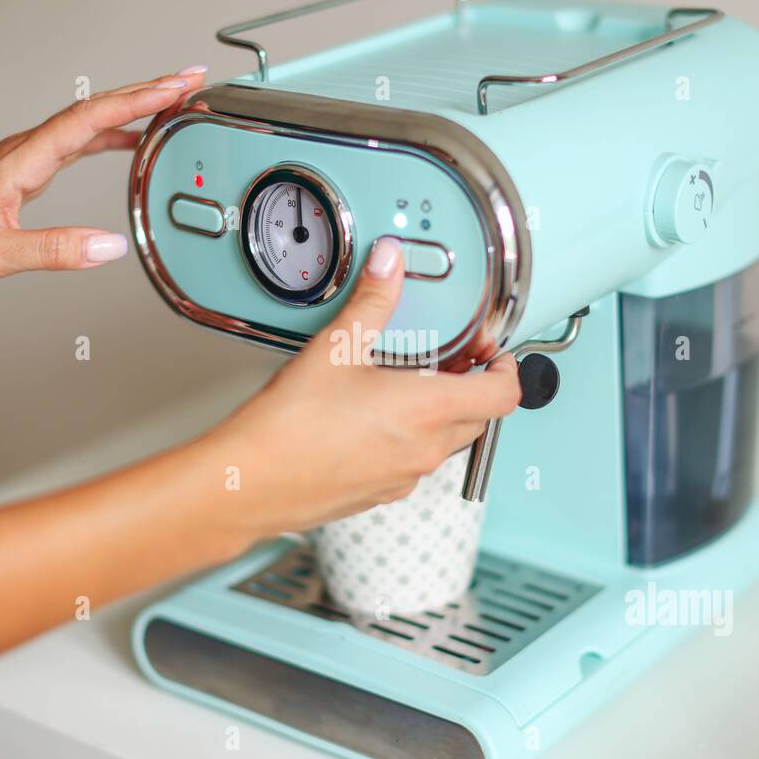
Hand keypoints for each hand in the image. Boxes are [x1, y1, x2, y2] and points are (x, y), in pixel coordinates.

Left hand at [0, 67, 207, 284]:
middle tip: (190, 79)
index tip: (174, 87)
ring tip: (172, 102)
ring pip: (87, 120)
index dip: (137, 101)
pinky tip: (127, 141)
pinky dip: (109, 133)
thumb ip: (55, 250)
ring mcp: (25, 156)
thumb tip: (109, 245)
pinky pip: (76, 139)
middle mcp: (25, 150)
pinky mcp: (24, 168)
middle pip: (96, 109)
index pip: (90, 120)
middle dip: (147, 91)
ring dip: (132, 107)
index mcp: (22, 161)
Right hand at [212, 237, 521, 535]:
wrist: (250, 483)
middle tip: (450, 357)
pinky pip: (414, 462)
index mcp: (428, 411)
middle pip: (479, 417)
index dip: (508, 369)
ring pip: (446, 441)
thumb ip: (373, 301)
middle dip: (473, 385)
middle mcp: (425, 450)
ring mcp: (404, 477)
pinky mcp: (381, 494)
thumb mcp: (336, 348)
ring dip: (441, 412)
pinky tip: (374, 419)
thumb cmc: (289, 427)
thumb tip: (389, 265)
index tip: (492, 351)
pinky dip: (410, 438)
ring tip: (407, 383)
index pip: (503, 395)